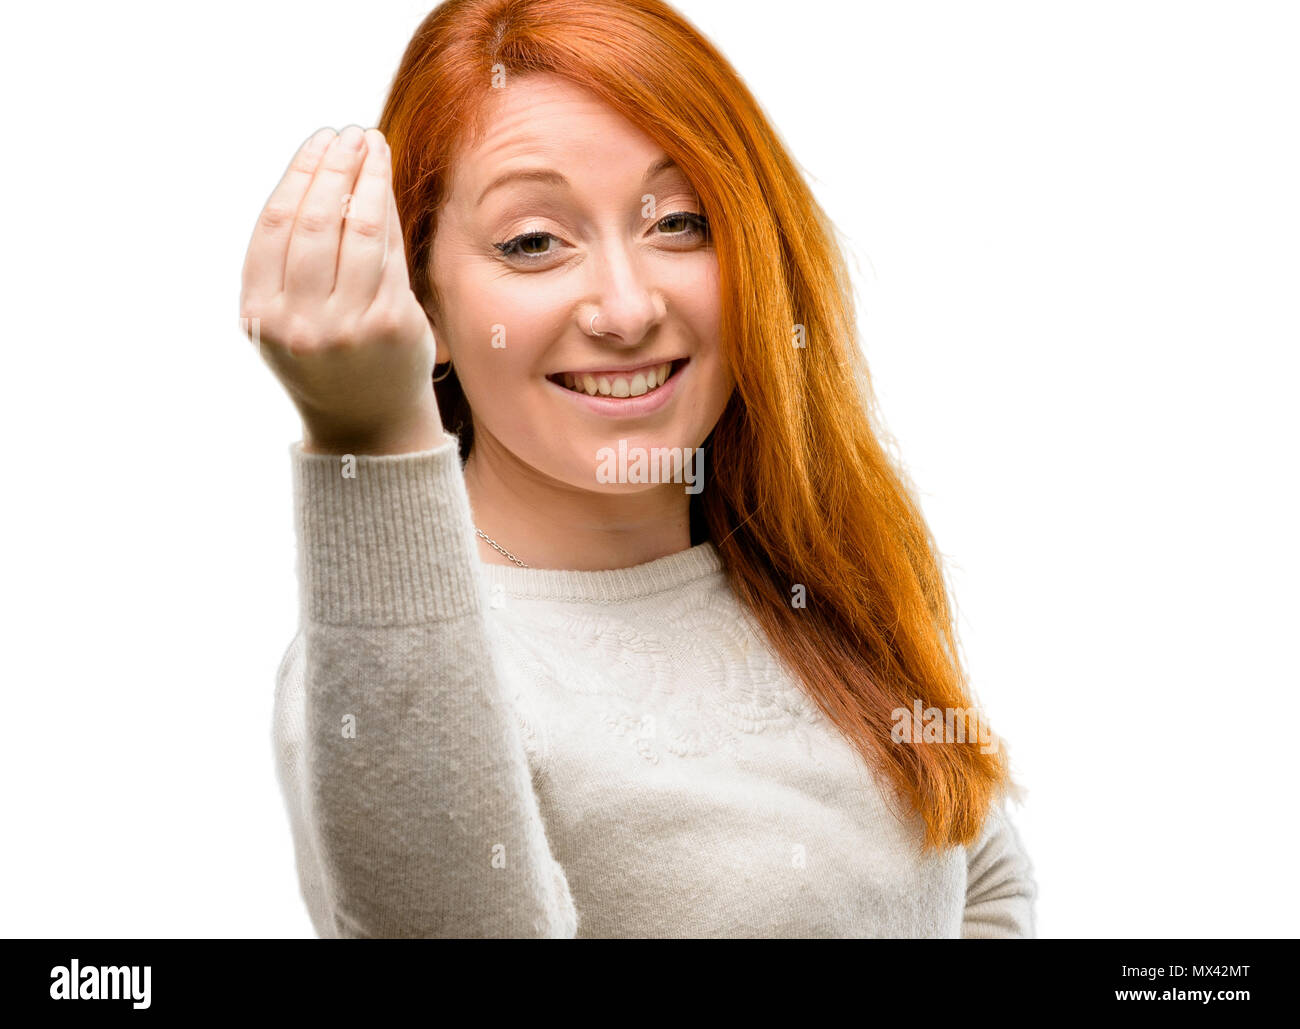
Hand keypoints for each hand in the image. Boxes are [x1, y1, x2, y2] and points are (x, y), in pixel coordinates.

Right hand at [239, 125, 443, 454]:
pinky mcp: (390, 324)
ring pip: (357, 229)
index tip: (319, 141)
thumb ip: (290, 259)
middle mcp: (299, 321)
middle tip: (348, 134)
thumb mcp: (287, 315)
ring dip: (366, 178)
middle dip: (333, 166)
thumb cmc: (327, 359)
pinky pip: (390, 252)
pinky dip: (388, 210)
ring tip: (371, 145)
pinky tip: (387, 185)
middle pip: (314, 220)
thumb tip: (319, 170)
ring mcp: (346, 324)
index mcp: (261, 313)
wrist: (367, 424)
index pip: (276, 224)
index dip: (299, 173)